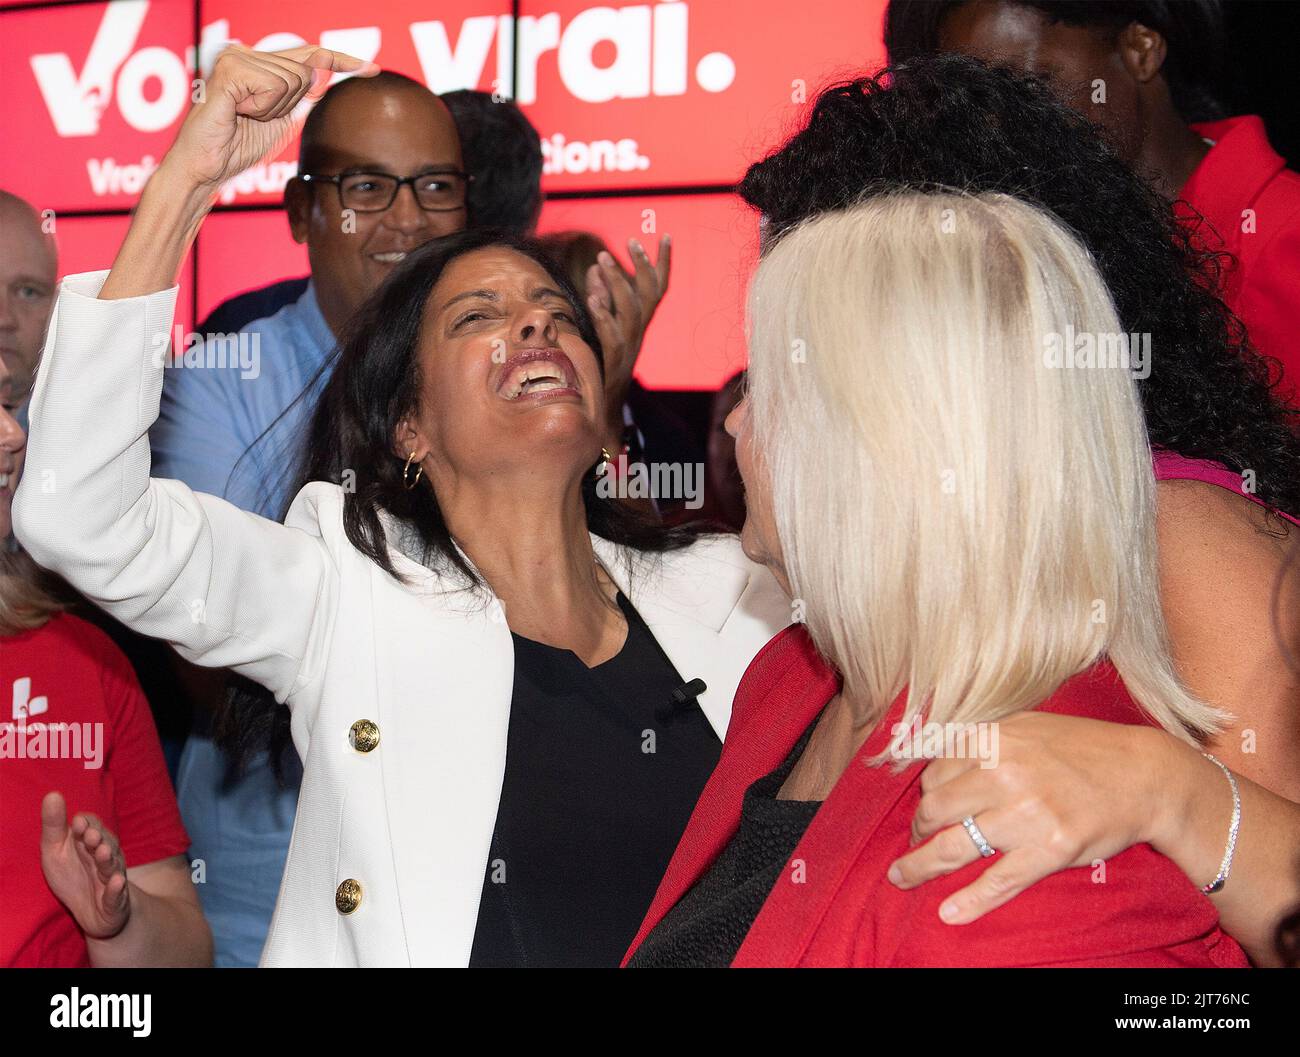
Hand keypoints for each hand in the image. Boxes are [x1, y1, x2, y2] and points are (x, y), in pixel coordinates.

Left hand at [40, 791, 131, 939]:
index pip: (92, 827)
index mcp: (90, 843)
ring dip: (107, 859)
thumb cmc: (74, 876)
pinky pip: (116, 894)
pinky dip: (116, 889)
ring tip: (102, 852)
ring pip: (111, 867)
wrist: (95, 912)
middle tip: (89, 835)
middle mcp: (104, 857)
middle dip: (98, 839)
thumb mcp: (56, 851)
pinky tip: (116, 881)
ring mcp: (111, 878)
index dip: (85, 825)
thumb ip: (54, 825)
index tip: (76, 822)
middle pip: (104, 844)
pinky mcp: (114, 901)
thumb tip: (53, 793)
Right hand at [164, 43, 377, 190]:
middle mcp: (247, 53)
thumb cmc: (239, 147)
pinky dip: (263, 107)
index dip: (344, 61)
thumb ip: (303, 97)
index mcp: (260, 64)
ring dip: (274, 108)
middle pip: (306, 69)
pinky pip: (274, 86)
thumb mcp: (283, 121)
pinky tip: (238, 112)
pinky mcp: (229, 69)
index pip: (310, 55)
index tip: (374, 69)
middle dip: (291, 102)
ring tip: (244, 116)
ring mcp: (236, 57)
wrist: (206, 168)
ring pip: (293, 78)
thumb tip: (325, 73)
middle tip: (256, 118)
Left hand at [585, 236, 671, 418]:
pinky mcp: (615, 359)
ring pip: (631, 311)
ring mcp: (630, 345)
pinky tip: (592, 298)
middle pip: (649, 295)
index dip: (664, 263)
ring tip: (601, 260)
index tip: (666, 235)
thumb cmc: (602, 362)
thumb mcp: (603, 325)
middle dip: (642, 266)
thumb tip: (593, 268)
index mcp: (641, 322)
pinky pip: (612, 334)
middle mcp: (640, 331)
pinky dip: (603, 315)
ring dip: (617, 283)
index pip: (659, 288)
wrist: (604, 406)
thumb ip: (600, 296)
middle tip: (631, 241)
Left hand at [886, 711, 1164, 922]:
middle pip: (934, 810)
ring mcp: (1025, 812)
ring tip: (901, 877)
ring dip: (920, 866)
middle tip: (916, 842)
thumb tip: (936, 761)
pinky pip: (999, 880)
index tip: (926, 810)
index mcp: (992, 739)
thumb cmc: (1083, 750)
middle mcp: (1003, 772)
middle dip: (918, 831)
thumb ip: (983, 741)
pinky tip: (949, 912)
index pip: (934, 773)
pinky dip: (971, 900)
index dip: (925, 796)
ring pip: (955, 846)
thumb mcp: (1026, 728)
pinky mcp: (1050, 848)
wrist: (1145, 775)